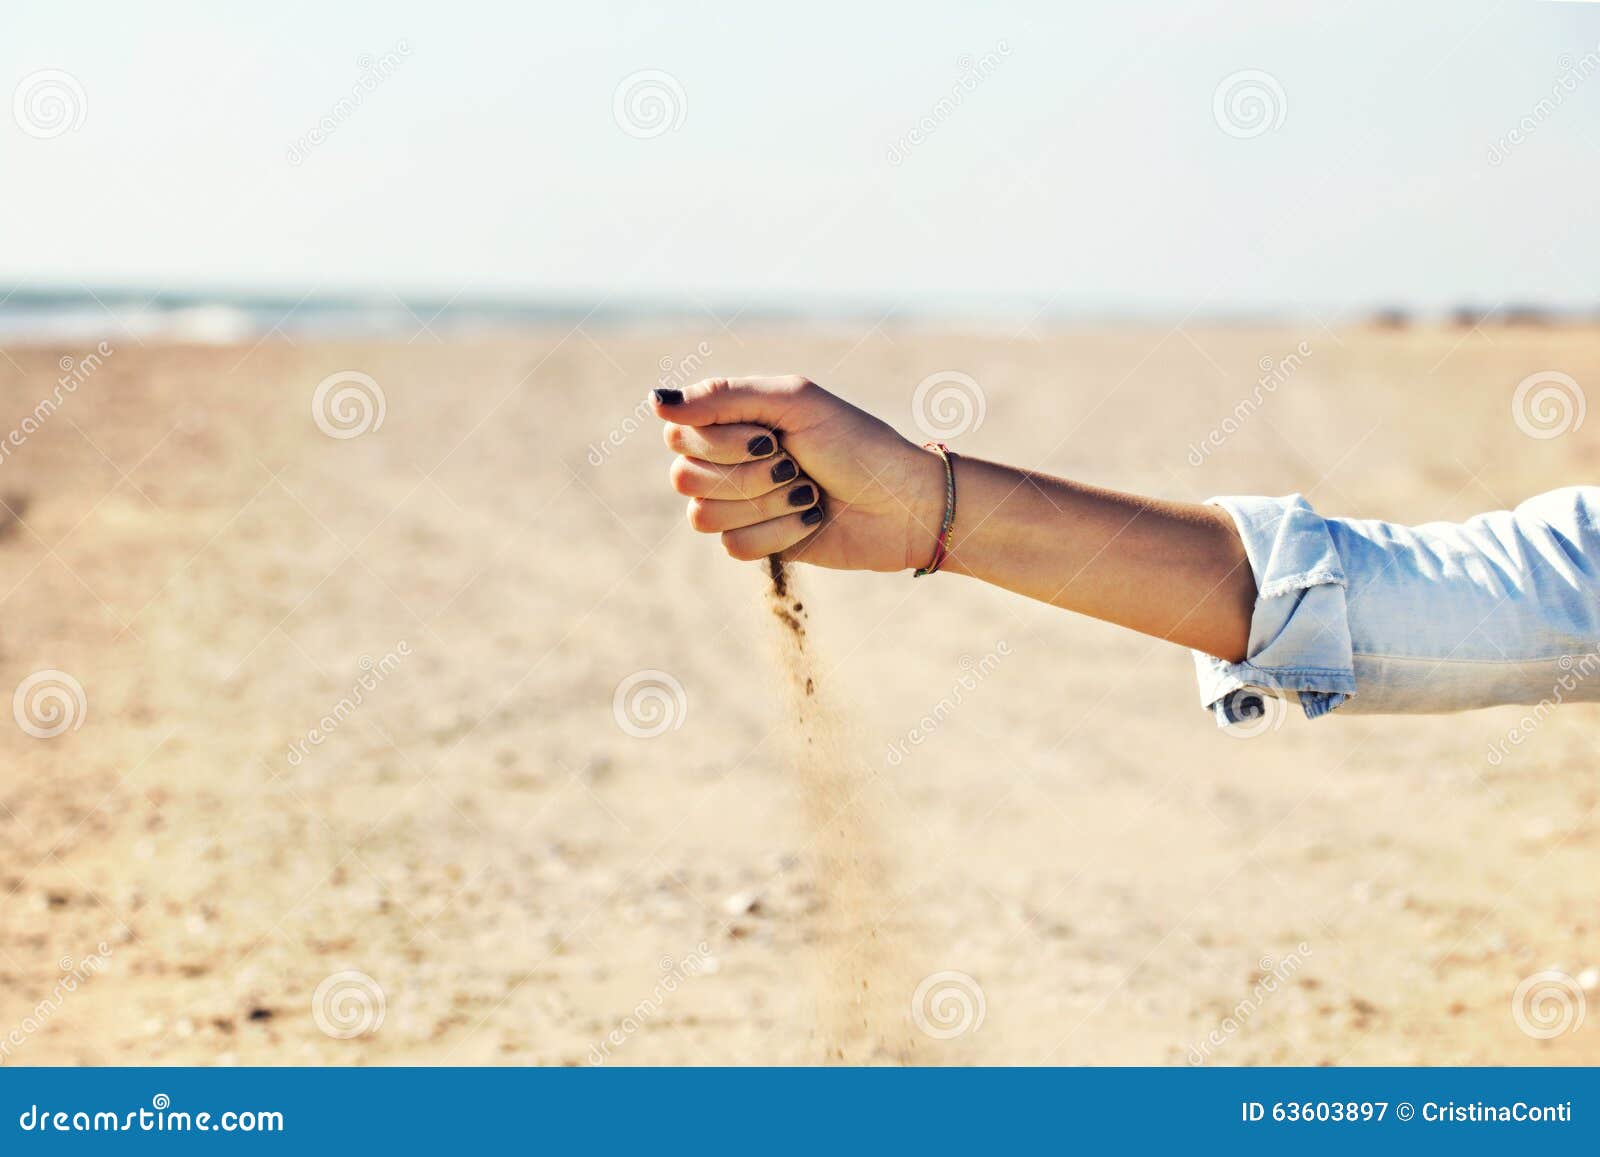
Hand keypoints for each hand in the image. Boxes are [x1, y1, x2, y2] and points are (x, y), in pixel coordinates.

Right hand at [652, 375, 946, 571]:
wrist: (903, 504)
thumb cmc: (857, 444)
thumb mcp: (795, 402)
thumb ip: (724, 396)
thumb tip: (654, 401)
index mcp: (735, 419)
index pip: (679, 433)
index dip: (718, 442)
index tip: (771, 436)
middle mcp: (730, 460)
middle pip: (684, 477)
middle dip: (746, 475)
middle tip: (794, 464)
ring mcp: (741, 504)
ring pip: (704, 516)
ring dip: (765, 504)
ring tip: (808, 492)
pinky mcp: (758, 543)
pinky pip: (733, 547)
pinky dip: (777, 533)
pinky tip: (810, 521)